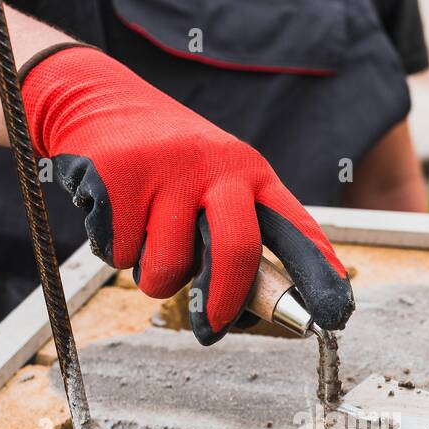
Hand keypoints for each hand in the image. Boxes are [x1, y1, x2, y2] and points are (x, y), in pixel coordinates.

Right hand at [20, 43, 353, 343]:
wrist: (93, 98)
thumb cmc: (165, 161)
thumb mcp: (214, 181)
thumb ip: (235, 234)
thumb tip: (254, 308)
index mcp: (251, 173)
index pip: (296, 228)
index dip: (319, 274)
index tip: (335, 313)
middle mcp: (218, 167)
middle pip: (237, 251)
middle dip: (225, 303)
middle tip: (212, 330)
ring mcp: (169, 170)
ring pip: (168, 266)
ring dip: (155, 278)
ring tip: (147, 244)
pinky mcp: (122, 176)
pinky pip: (122, 253)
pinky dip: (116, 251)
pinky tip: (116, 218)